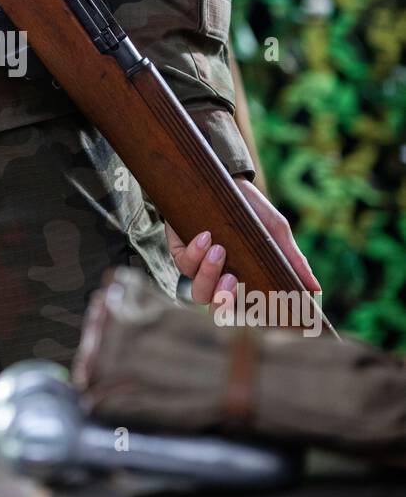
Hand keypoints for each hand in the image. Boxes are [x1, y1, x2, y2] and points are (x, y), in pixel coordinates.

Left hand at [164, 176, 320, 308]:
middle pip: (218, 309)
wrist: (226, 178)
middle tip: (233, 279)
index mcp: (245, 281)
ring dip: (208, 274)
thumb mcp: (276, 231)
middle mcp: (220, 280)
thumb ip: (292, 260)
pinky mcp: (180, 250)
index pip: (249, 311)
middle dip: (224, 301)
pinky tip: (206, 236)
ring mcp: (198, 267)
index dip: (256, 318)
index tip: (267, 311)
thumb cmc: (253, 211)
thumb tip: (316, 290)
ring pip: (199, 291)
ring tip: (220, 250)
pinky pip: (183, 263)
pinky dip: (195, 253)